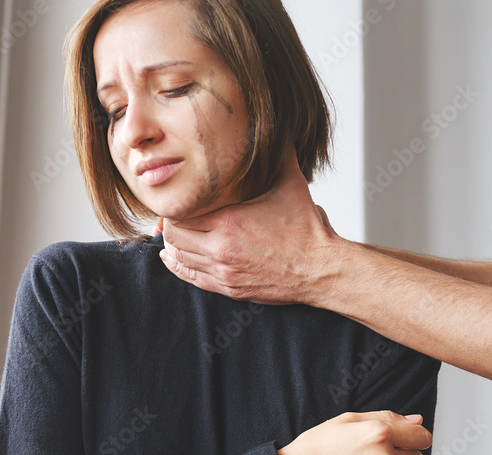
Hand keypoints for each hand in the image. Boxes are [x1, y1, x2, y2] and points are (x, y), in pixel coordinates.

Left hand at [155, 152, 343, 304]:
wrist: (320, 269)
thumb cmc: (307, 230)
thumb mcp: (292, 184)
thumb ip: (280, 156)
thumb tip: (278, 129)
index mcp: (229, 222)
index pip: (180, 215)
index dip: (175, 207)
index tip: (179, 200)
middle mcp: (220, 249)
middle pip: (174, 237)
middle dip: (172, 225)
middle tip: (176, 216)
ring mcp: (223, 272)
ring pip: (179, 258)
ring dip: (174, 245)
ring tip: (177, 234)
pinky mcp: (228, 288)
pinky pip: (191, 278)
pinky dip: (179, 266)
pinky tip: (174, 257)